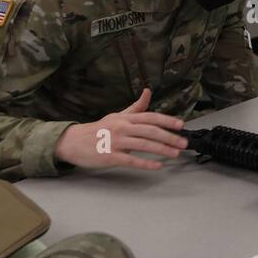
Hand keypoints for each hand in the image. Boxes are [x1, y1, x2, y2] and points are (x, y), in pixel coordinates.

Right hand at [54, 89, 186, 170]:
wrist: (73, 141)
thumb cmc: (98, 129)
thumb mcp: (117, 115)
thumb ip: (135, 107)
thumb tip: (148, 91)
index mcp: (125, 118)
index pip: (150, 117)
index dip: (167, 120)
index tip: (181, 125)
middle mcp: (122, 128)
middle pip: (150, 131)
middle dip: (169, 137)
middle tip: (183, 143)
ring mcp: (116, 142)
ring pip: (143, 145)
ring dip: (161, 149)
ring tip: (175, 153)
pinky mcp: (110, 156)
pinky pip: (131, 161)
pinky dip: (145, 163)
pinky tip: (157, 166)